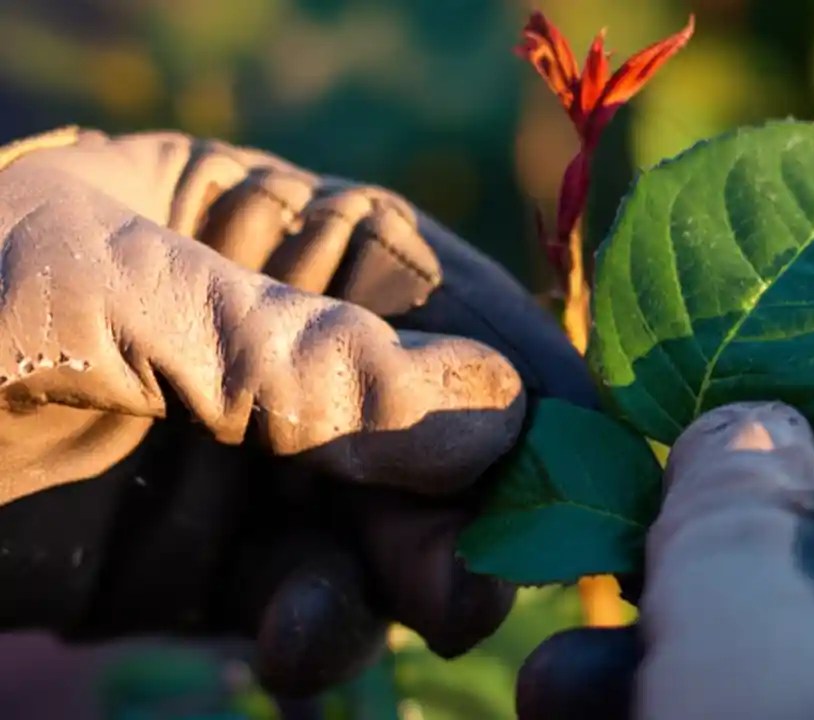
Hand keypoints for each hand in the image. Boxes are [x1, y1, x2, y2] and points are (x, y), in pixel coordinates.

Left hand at [0, 127, 592, 695]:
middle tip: (477, 573)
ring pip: (394, 527)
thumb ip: (300, 354)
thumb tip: (496, 412)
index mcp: (278, 233)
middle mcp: (291, 350)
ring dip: (412, 576)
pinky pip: (311, 602)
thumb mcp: (107, 292)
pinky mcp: (205, 568)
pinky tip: (293, 646)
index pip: (448, 292)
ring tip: (408, 612)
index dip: (527, 368)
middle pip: (444, 426)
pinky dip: (325, 632)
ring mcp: (255, 463)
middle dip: (477, 497)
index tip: (593, 455)